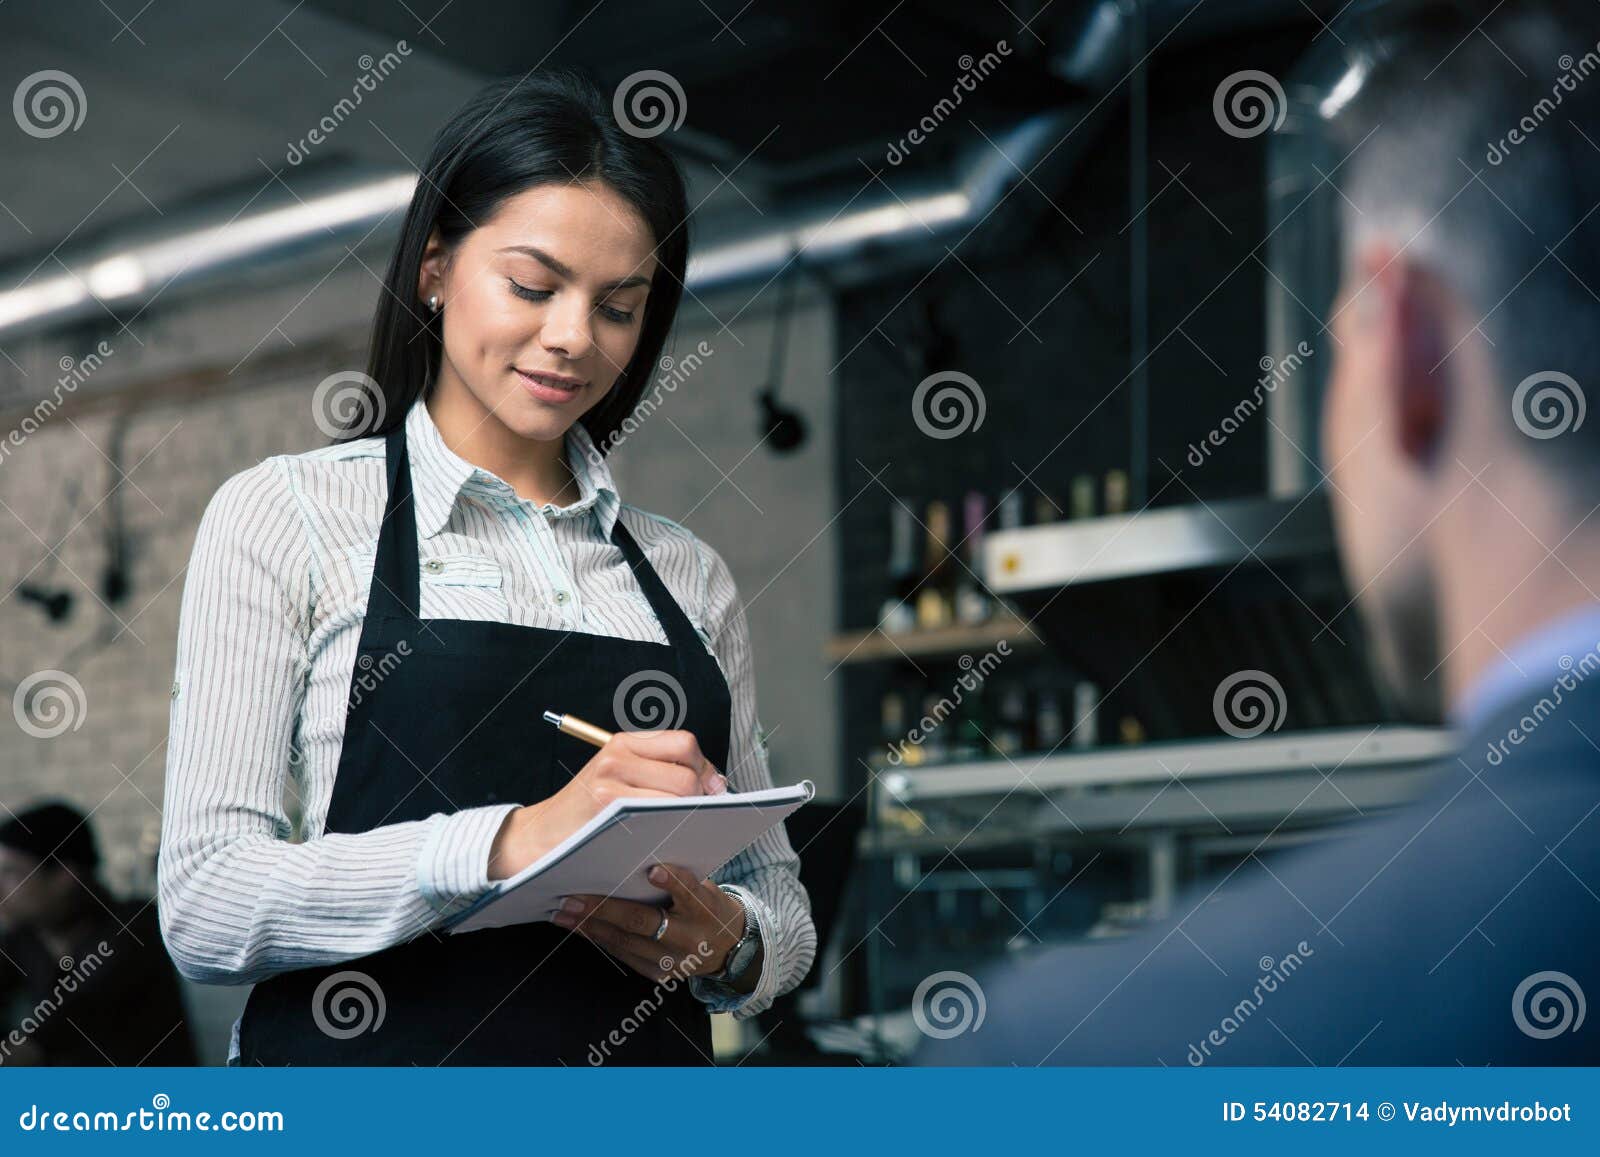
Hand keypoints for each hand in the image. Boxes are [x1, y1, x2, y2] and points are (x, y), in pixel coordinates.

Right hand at [488, 732, 724, 880]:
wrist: (537, 839)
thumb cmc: (586, 815)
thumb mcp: (616, 778)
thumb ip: (657, 772)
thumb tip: (715, 785)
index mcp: (622, 743)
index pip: (684, 743)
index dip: (705, 768)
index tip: (712, 791)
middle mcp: (616, 756)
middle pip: (686, 774)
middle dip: (701, 798)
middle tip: (698, 818)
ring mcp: (610, 782)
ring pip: (677, 795)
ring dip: (689, 817)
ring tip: (683, 830)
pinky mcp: (606, 807)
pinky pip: (659, 818)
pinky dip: (671, 830)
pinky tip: (668, 841)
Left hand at [553, 863, 750, 984]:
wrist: (731, 947)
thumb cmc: (708, 905)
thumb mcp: (705, 887)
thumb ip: (677, 877)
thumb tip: (632, 860)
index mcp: (707, 910)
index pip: (691, 892)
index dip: (673, 882)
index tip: (653, 870)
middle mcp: (691, 938)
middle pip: (644, 922)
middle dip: (604, 909)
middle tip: (572, 897)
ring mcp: (675, 962)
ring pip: (626, 942)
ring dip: (591, 926)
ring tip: (564, 912)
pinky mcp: (660, 975)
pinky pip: (624, 955)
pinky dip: (599, 939)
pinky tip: (579, 927)